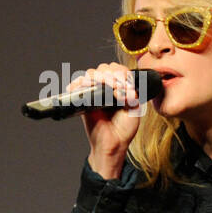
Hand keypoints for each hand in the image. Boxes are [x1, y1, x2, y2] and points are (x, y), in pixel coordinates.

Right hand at [69, 62, 145, 177]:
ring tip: (104, 85)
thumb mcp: (134, 112)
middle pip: (106, 68)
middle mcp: (108, 88)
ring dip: (98, 76)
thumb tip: (124, 88)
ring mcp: (95, 92)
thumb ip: (132, 98)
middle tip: (115, 86)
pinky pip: (78, 85)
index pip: (121, 71)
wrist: (112, 144)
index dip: (122, 74)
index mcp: (122, 89)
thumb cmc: (123, 129)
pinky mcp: (83, 99)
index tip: (125, 85)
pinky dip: (79, 82)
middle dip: (111, 74)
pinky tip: (85, 85)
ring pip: (92, 73)